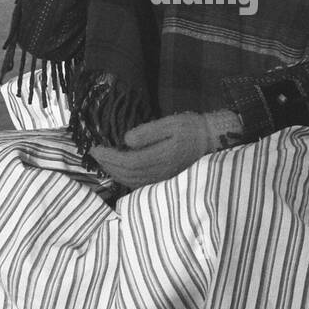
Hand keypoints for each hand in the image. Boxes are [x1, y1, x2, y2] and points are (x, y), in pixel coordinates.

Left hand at [90, 110, 240, 188]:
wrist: (213, 141)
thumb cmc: (191, 128)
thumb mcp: (170, 123)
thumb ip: (148, 132)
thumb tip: (126, 140)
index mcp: (161, 157)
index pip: (126, 162)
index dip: (108, 157)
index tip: (96, 147)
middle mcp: (160, 172)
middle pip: (126, 174)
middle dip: (107, 165)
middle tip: (95, 154)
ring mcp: (163, 179)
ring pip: (132, 182)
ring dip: (114, 173)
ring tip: (104, 162)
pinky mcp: (165, 180)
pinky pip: (140, 185)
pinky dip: (126, 179)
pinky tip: (121, 172)